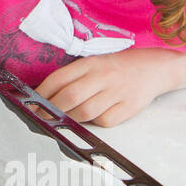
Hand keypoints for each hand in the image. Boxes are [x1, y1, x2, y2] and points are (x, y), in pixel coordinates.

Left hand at [34, 47, 176, 126]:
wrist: (155, 67)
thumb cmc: (117, 67)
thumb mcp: (94, 63)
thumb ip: (72, 76)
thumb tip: (44, 95)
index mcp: (90, 63)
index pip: (59, 78)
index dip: (41, 93)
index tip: (31, 104)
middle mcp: (103, 76)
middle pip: (70, 96)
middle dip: (51, 110)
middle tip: (43, 117)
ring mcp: (117, 92)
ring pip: (85, 112)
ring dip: (71, 118)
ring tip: (67, 118)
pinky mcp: (129, 107)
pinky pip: (105, 121)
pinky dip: (95, 122)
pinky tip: (95, 117)